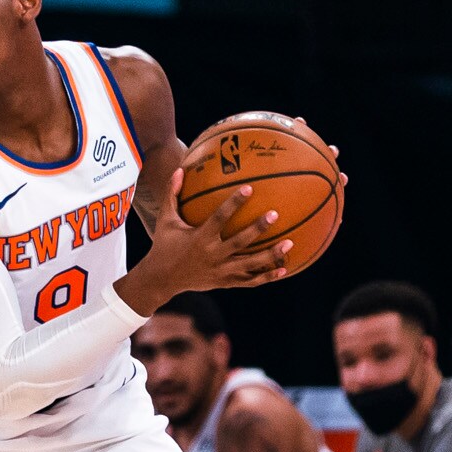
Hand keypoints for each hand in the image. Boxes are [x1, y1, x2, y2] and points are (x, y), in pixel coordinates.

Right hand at [135, 182, 291, 299]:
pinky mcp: (225, 282)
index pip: (219, 218)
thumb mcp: (165, 220)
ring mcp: (220, 271)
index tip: (249, 188)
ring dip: (270, 255)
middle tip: (275, 214)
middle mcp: (212, 256)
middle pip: (239, 242)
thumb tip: (179, 168)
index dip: (233, 203)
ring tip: (290, 242)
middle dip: (257, 228)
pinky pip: (249, 281)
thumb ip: (171, 194)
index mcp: (199, 238)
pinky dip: (266, 276)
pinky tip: (284, 269)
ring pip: (249, 264)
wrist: (161, 280)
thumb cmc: (164, 245)